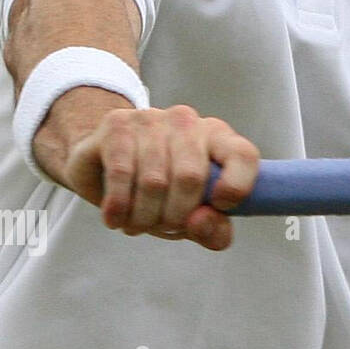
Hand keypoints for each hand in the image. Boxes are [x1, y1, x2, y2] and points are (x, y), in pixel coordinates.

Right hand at [47, 95, 258, 250]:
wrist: (106, 161)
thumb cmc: (163, 191)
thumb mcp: (193, 214)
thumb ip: (212, 229)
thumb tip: (200, 222)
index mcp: (219, 138)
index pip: (243, 155)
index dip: (237, 186)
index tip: (219, 206)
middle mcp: (188, 122)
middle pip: (191, 177)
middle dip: (175, 217)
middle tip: (163, 227)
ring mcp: (153, 120)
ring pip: (154, 181)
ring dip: (144, 217)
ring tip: (138, 224)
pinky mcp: (118, 124)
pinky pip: (122, 173)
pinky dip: (119, 207)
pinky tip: (116, 218)